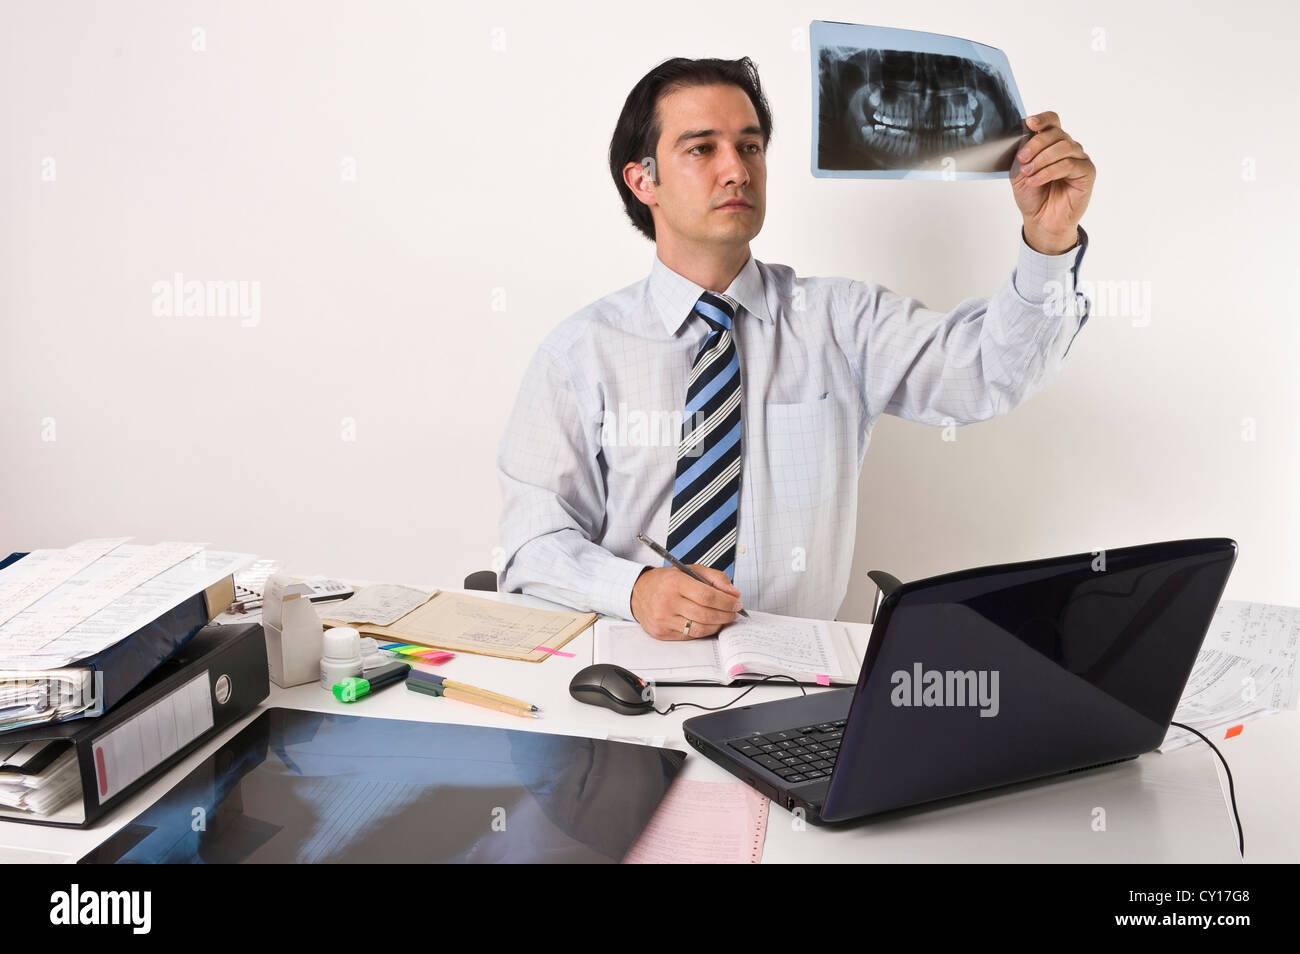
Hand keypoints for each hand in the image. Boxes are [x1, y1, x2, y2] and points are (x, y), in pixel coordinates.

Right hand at [630, 565, 742, 640]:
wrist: (638, 592)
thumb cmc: (666, 580)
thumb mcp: (690, 570)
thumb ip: (715, 578)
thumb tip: (734, 594)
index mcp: (674, 583)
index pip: (707, 596)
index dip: (726, 602)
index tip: (737, 604)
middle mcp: (667, 602)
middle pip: (705, 615)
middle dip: (725, 615)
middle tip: (733, 612)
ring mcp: (663, 620)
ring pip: (699, 629)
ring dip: (717, 626)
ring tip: (723, 618)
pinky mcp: (661, 633)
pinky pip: (689, 636)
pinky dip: (703, 631)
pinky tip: (707, 624)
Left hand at [1011, 111, 1095, 254]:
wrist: (1041, 220)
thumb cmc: (1033, 196)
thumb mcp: (1018, 172)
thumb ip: (1020, 154)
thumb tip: (1019, 138)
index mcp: (1051, 143)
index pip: (1052, 121)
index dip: (1042, 119)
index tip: (1029, 123)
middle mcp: (1067, 147)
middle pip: (1056, 133)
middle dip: (1035, 144)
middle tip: (1022, 159)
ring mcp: (1079, 158)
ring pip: (1063, 147)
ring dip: (1041, 160)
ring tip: (1028, 173)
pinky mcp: (1087, 172)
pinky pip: (1068, 164)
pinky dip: (1049, 171)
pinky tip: (1036, 180)